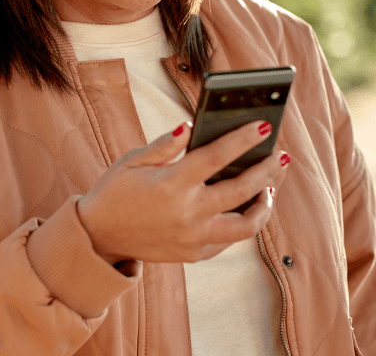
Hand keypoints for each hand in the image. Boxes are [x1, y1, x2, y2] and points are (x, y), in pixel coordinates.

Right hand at [77, 120, 288, 264]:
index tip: (263, 126)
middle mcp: (187, 213)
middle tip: (279, 155)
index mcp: (171, 184)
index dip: (242, 139)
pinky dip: (242, 222)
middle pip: (241, 190)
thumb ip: (165, 145)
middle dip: (266, 169)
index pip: (216, 156)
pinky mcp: (194, 254)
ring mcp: (193, 238)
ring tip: (270, 186)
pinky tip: (246, 206)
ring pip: (246, 225)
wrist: (99, 235)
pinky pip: (229, 239)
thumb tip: (191, 126)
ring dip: (264, 204)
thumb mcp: (132, 161)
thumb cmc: (115, 191)